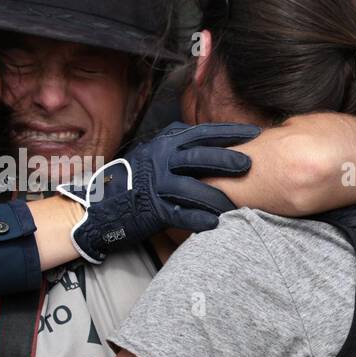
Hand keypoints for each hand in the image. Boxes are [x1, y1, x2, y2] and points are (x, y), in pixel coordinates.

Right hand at [58, 121, 257, 262]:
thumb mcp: (153, 151)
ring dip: (219, 197)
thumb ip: (177, 142)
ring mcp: (157, 184)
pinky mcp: (153, 208)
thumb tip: (207, 133)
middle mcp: (162, 160)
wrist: (100, 205)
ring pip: (194, 188)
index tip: (254, 133)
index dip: (230, 132)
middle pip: (201, 156)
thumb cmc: (133, 178)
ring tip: (238, 204)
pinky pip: (181, 214)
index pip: (203, 133)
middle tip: (250, 164)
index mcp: (165, 143)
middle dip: (228, 159)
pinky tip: (215, 224)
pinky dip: (199, 219)